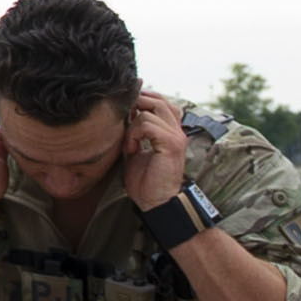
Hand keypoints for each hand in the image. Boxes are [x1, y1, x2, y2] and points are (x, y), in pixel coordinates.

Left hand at [122, 93, 190, 214]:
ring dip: (131, 126)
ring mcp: (176, 136)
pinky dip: (133, 135)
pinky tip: (131, 150)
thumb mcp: (135, 147)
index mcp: (170, 130)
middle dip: (135, 107)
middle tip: (124, 124)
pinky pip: (146, 125)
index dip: (141, 100)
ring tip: (129, 144)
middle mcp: (177, 130)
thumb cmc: (144, 178)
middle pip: (158, 100)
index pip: (160, 101)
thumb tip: (125, 110)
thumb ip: (134, 129)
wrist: (155, 201)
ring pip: (149, 110)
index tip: (125, 113)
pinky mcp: (171, 144)